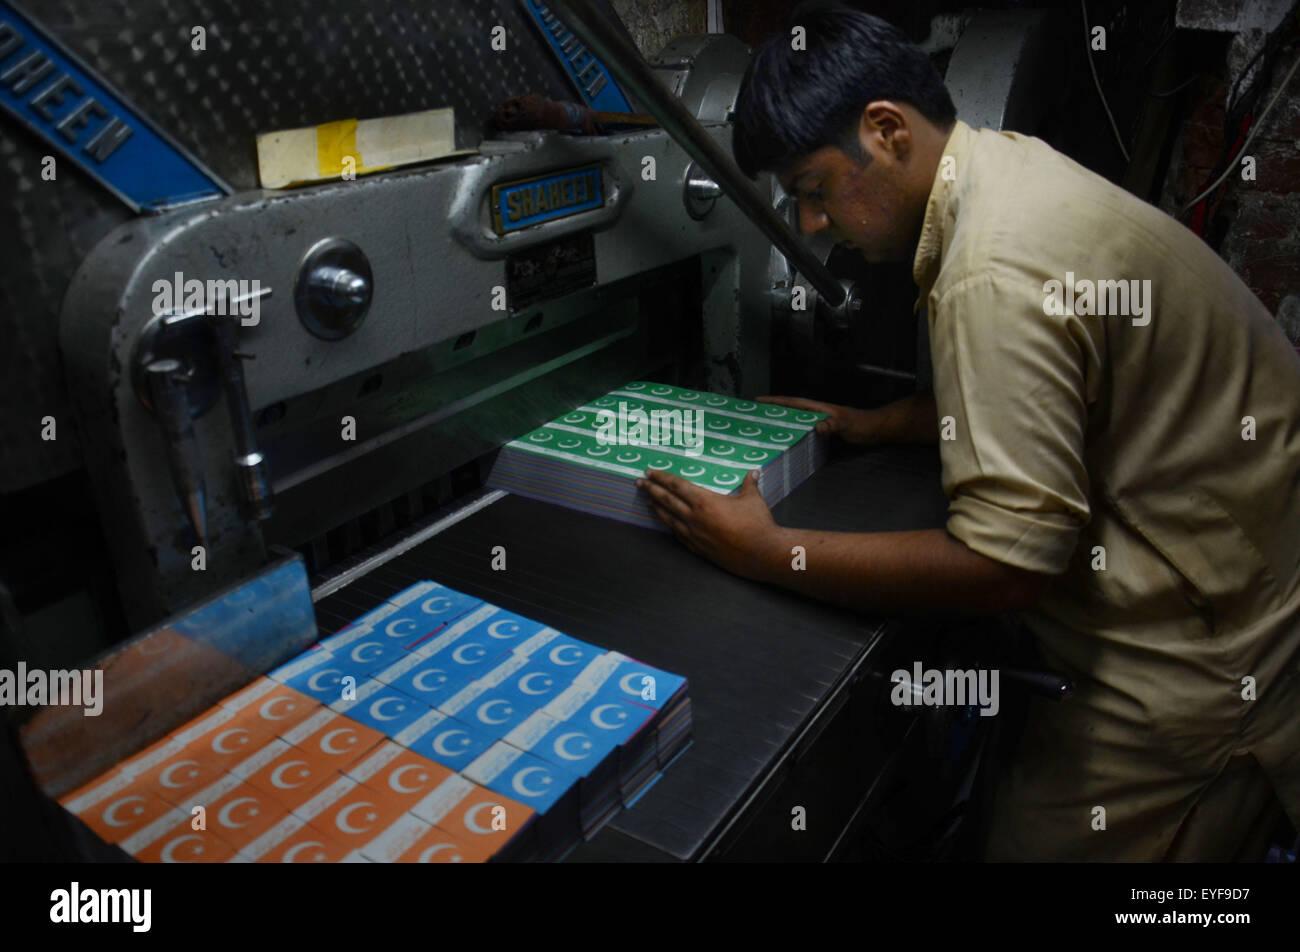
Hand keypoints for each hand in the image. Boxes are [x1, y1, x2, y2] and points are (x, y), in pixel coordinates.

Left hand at [636, 468, 778, 578]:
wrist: (761, 553)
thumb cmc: (757, 523)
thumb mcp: (753, 498)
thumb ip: (749, 483)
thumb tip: (753, 472)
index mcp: (704, 501)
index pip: (676, 485)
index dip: (661, 477)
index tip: (649, 472)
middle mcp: (694, 517)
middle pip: (666, 500)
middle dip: (651, 490)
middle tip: (638, 483)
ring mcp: (694, 534)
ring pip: (668, 519)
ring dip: (656, 508)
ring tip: (647, 502)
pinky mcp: (698, 548)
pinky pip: (678, 534)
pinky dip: (669, 526)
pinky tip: (665, 523)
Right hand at [755, 395, 876, 443]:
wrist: (877, 429)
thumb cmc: (863, 424)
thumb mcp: (847, 424)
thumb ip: (834, 424)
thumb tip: (817, 426)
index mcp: (819, 408)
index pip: (793, 402)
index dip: (776, 401)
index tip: (758, 400)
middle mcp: (817, 413)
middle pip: (790, 410)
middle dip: (773, 410)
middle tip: (755, 416)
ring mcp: (821, 421)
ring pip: (796, 420)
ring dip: (782, 422)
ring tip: (765, 429)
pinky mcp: (826, 430)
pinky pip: (804, 430)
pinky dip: (794, 432)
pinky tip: (788, 440)